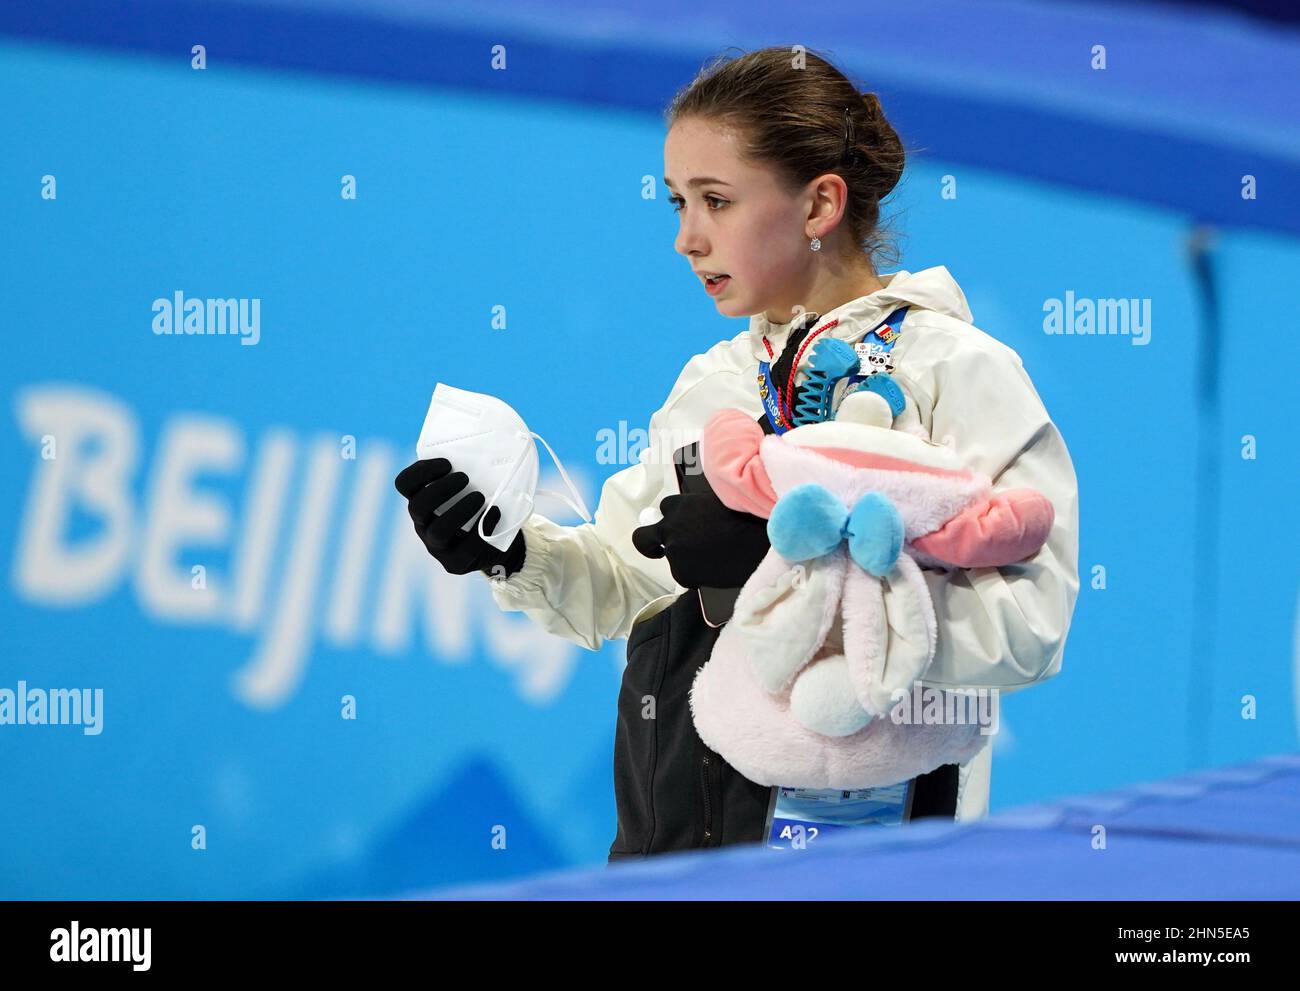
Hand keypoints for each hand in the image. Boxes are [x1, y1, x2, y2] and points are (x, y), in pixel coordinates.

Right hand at [394, 458, 526, 577]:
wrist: (496, 543)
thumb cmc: (481, 506)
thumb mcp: (469, 486)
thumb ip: (467, 469)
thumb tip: (485, 440)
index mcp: (421, 501)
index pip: (404, 484)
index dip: (420, 471)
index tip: (447, 463)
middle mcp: (423, 524)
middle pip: (417, 507)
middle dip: (440, 489)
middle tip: (464, 477)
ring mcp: (437, 546)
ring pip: (438, 531)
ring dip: (460, 510)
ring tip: (481, 497)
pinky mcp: (455, 563)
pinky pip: (466, 550)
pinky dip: (482, 529)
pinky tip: (496, 513)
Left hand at [631, 489, 769, 587]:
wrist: (755, 546)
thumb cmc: (745, 518)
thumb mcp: (718, 500)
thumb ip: (699, 507)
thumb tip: (699, 513)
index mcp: (678, 506)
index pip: (664, 509)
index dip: (674, 517)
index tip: (682, 524)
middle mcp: (669, 529)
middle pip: (642, 538)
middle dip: (649, 543)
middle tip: (659, 549)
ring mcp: (674, 553)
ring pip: (672, 559)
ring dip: (685, 560)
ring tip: (711, 559)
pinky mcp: (682, 575)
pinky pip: (685, 576)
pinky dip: (697, 575)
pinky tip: (716, 570)